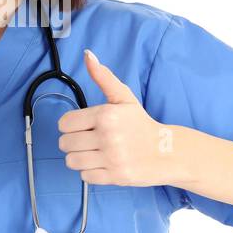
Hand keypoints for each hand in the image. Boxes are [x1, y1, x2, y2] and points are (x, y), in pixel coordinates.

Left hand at [56, 49, 176, 186]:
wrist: (168, 151)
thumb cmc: (141, 124)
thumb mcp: (124, 98)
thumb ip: (103, 77)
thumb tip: (88, 55)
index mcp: (106, 115)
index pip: (65, 124)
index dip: (71, 125)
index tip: (83, 127)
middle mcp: (108, 137)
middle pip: (65, 143)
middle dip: (74, 142)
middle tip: (89, 140)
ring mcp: (112, 158)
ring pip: (72, 161)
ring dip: (79, 158)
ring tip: (94, 153)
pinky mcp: (115, 177)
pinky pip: (85, 177)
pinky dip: (90, 172)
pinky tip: (103, 164)